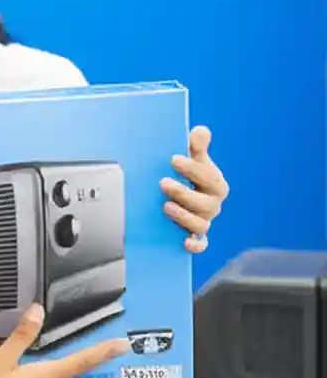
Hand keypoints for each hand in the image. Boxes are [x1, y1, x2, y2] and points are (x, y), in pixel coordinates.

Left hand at [160, 125, 229, 252]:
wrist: (179, 197)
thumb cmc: (188, 176)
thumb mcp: (192, 160)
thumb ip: (196, 147)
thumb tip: (200, 131)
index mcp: (216, 184)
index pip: (209, 177)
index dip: (193, 169)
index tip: (173, 159)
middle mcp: (212, 205)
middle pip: (204, 204)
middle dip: (183, 193)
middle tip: (162, 182)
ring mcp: (204, 222)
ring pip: (200, 225)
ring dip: (184, 217)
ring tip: (166, 206)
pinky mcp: (195, 237)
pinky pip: (200, 245)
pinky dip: (195, 246)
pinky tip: (183, 243)